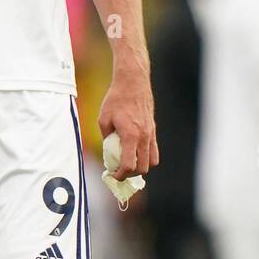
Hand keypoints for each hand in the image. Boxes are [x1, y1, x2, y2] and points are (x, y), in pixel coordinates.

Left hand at [98, 63, 158, 178]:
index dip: (121, 175)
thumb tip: (109, 153)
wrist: (133, 83)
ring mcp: (151, 134)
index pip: (129, 164)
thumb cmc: (115, 100)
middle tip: (119, 171)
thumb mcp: (103, 120)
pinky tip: (136, 153)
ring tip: (129, 164)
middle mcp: (143, 137)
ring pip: (152, 161)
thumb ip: (106, 138)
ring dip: (141, 167)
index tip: (113, 175)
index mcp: (130, 136)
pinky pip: (154, 151)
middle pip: (143, 168)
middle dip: (130, 174)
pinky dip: (146, 157)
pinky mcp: (153, 130)